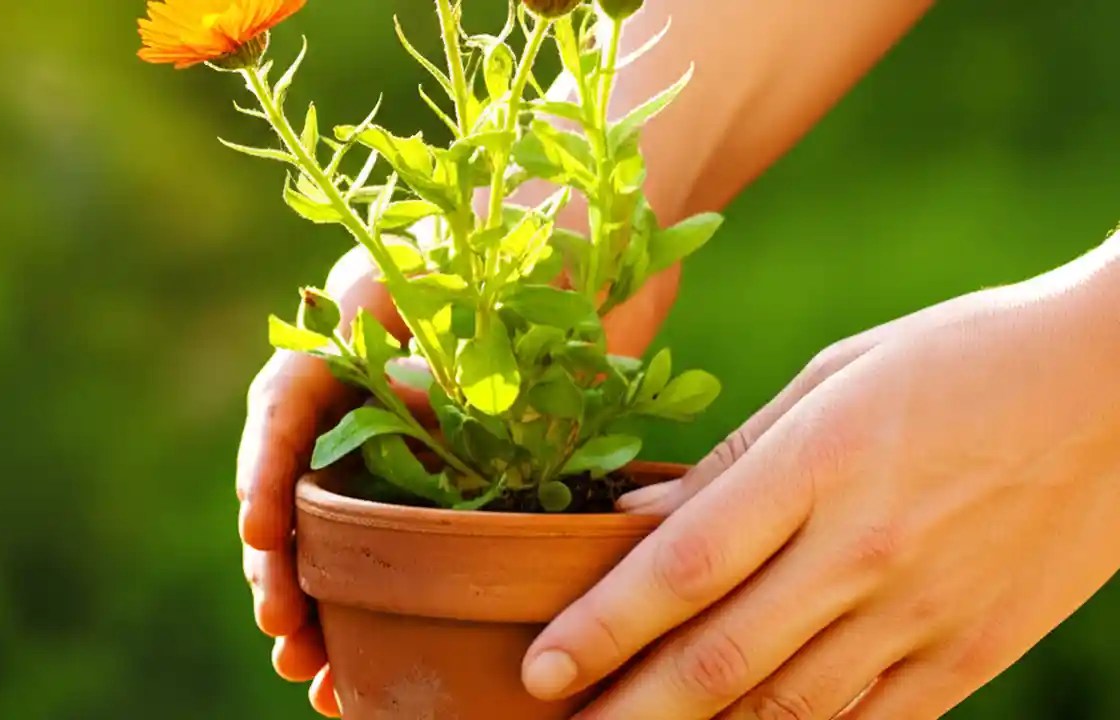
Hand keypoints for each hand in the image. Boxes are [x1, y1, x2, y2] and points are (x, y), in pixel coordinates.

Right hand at [238, 245, 681, 716]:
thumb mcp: (514, 289)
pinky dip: (375, 593)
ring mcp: (397, 418)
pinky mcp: (438, 458)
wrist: (619, 233)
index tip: (264, 536)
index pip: (287, 394)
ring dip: (316, 594)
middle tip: (288, 635)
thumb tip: (410, 422)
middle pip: (295, 473)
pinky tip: (365, 655)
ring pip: (333, 517)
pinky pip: (391, 530)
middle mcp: (362, 372)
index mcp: (359, 314)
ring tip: (310, 672)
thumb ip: (459, 353)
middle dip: (280, 560)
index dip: (265, 467)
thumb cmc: (565, 240)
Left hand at [523, 241, 1119, 718]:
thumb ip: (731, 461)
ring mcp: (923, 612)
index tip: (542, 668)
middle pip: (721, 659)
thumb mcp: (834, 378)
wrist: (1116, 383)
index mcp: (819, 465)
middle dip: (629, 709)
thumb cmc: (957, 359)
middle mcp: (864, 550)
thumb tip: (635, 523)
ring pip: (790, 711)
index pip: (683, 568)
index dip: (602, 628)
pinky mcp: (973, 653)